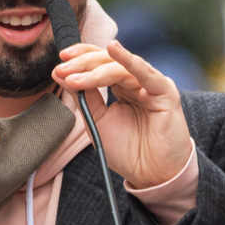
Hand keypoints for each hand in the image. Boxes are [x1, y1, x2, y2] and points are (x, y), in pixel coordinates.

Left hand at [51, 40, 193, 188]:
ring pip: (120, 67)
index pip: (100, 63)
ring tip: (74, 76)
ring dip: (95, 69)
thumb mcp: (97, 121)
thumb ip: (84, 97)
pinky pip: (145, 72)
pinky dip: (129, 60)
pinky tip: (114, 49)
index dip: (81, 58)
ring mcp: (150, 85)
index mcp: (122, 86)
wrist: (151, 175)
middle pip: (108, 61)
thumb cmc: (127, 151)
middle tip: (62, 69)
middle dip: (82, 64)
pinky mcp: (165, 92)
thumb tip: (63, 74)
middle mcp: (137, 81)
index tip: (60, 61)